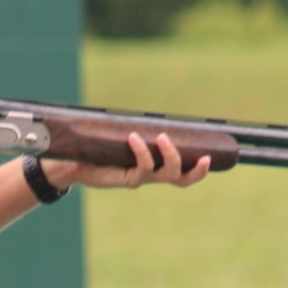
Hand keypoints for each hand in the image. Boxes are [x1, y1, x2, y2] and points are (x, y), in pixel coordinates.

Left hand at [45, 132, 210, 190]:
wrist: (77, 162)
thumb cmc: (102, 148)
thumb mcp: (124, 136)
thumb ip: (139, 127)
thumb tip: (149, 109)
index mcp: (157, 166)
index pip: (184, 172)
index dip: (199, 170)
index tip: (210, 157)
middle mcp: (152, 175)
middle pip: (181, 179)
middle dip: (196, 171)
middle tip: (203, 157)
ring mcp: (141, 178)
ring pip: (166, 173)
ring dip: (170, 155)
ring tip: (162, 137)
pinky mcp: (127, 179)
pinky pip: (142, 167)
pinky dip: (141, 151)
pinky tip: (134, 137)